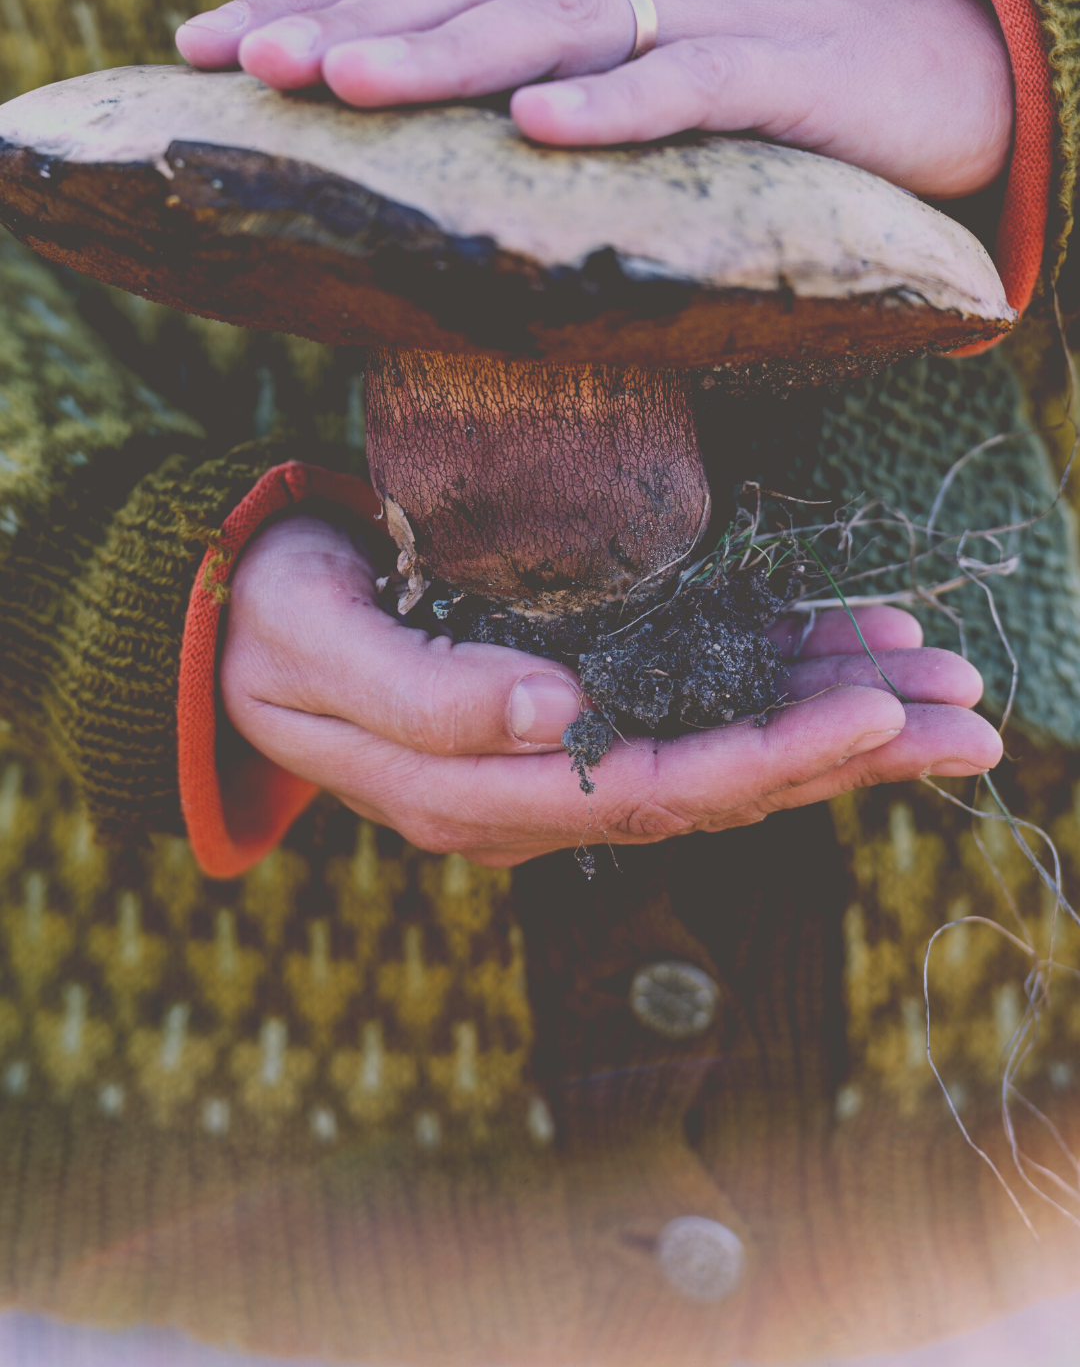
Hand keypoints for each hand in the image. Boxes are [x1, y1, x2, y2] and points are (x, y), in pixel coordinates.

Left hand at [175, 0, 1012, 198]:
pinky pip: (688, 81)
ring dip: (444, 51)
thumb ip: (532, 54)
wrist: (942, 47)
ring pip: (554, 19)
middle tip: (247, 65)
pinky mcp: (779, 70)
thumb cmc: (767, 61)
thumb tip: (406, 111)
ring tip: (348, 85)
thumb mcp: (627, 40)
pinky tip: (541, 127)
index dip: (308, 1)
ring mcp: (699, 11)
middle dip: (346, 22)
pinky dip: (614, 102)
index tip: (199, 46)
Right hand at [218, 514, 1000, 868]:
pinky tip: (851, 636)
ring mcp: (562, 745)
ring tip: (944, 675)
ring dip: (839, 709)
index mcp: (483, 797)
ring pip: (727, 740)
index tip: (876, 716)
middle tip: (971, 711)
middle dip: (850, 746)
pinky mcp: (575, 692)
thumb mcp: (319, 651)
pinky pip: (694, 691)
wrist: (230, 615)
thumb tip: (555, 715)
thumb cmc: (267, 623)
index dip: (774, 756)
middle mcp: (542, 788)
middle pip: (724, 780)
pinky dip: (777, 666)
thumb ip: (427, 696)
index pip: (658, 789)